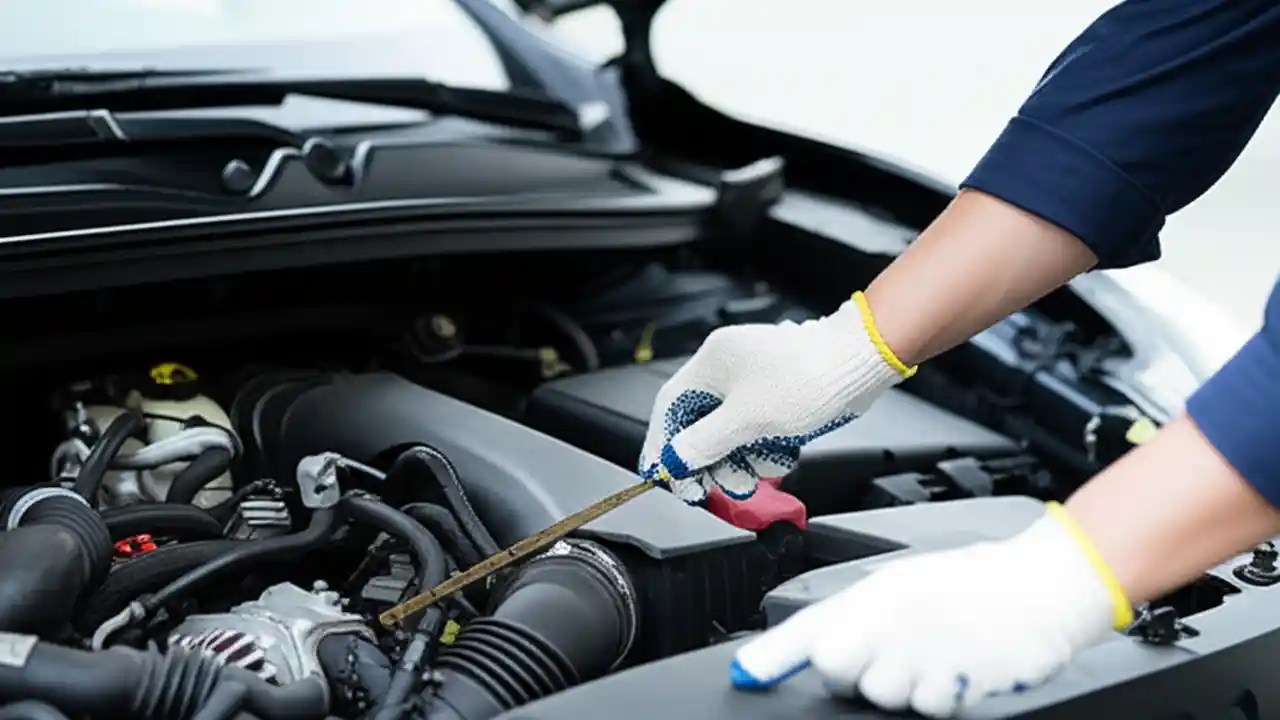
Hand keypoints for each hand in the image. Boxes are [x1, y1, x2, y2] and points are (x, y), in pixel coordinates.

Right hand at [639, 292, 913, 502]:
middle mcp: (729, 371)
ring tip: (765, 469)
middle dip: (711, 461)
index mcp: (712, 363)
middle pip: (701, 427)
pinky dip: (767, 450)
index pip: (669, 408)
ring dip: (744, 461)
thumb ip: (705, 442)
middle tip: (715, 488)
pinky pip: (758, 433)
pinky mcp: (779, 399)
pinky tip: (783, 455)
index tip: (663, 476)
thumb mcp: (748, 420)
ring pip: (732, 436)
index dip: (661, 445)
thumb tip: (673, 459)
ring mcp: (755, 384)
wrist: (862, 362)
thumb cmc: (809, 377)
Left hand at [729, 503, 1133, 717]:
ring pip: (880, 696)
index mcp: (876, 591)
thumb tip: (810, 650)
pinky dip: (937, 698)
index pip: (809, 627)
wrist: (1042, 586)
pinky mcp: (956, 684)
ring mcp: (923, 653)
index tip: (747, 674)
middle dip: (851, 672)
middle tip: (883, 655)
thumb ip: (852, 616)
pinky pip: (927, 709)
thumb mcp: (903, 583)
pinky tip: (954, 671)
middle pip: (836, 670)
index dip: (771, 655)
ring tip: (930, 657)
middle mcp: (893, 620)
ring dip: (899, 687)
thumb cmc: (971, 583)